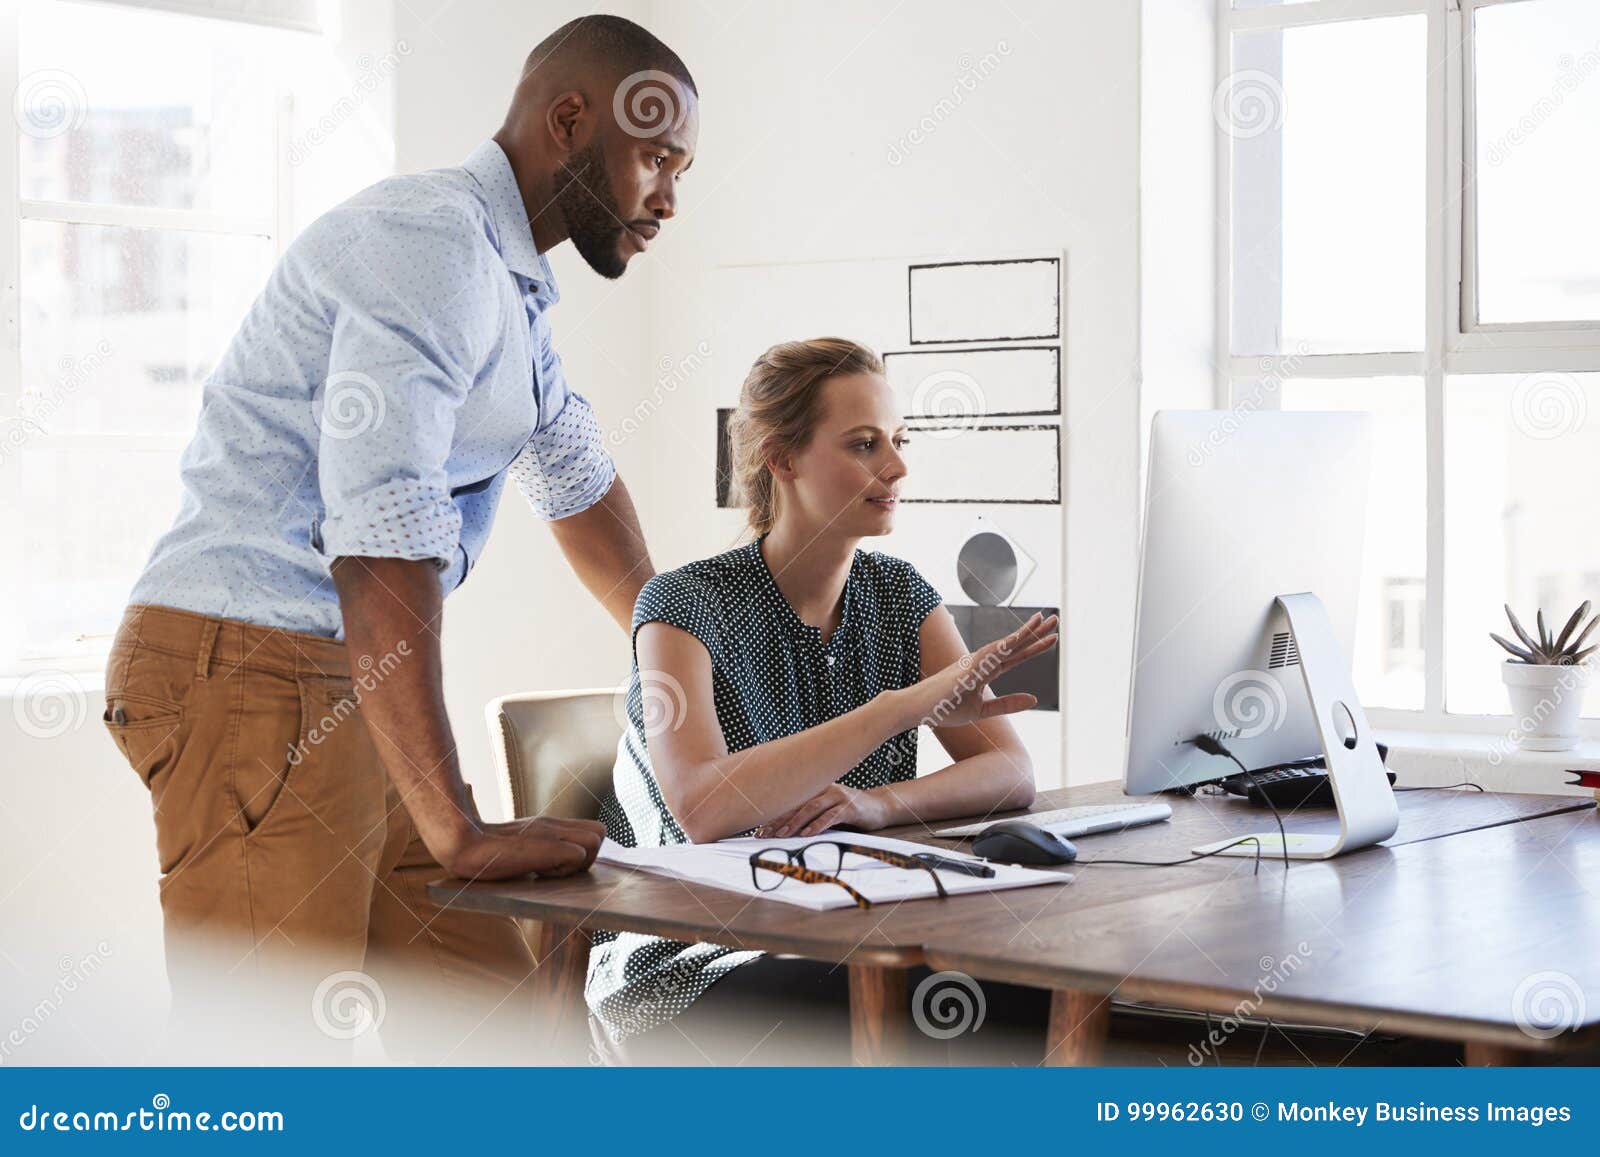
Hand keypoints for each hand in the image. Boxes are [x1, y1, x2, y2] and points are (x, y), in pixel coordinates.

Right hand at [441, 815, 605, 880]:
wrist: (465, 846)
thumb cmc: (488, 853)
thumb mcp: (521, 845)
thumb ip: (541, 848)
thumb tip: (556, 858)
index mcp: (551, 825)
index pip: (595, 830)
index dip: (585, 851)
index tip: (560, 864)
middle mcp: (555, 824)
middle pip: (600, 834)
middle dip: (586, 857)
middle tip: (554, 867)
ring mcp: (551, 832)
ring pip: (594, 844)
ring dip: (574, 864)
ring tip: (542, 868)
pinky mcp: (548, 845)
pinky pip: (578, 857)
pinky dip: (563, 869)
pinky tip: (538, 871)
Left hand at [759, 784, 889, 838]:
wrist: (880, 806)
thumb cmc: (849, 811)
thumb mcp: (827, 811)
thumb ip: (810, 816)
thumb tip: (784, 832)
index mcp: (815, 788)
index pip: (789, 801)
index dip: (772, 815)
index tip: (758, 830)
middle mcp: (824, 789)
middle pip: (796, 803)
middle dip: (777, 820)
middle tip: (763, 834)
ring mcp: (837, 796)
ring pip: (811, 808)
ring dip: (794, 823)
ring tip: (780, 835)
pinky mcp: (850, 807)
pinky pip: (831, 816)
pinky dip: (818, 825)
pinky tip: (807, 834)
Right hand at [901, 612, 1058, 728]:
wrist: (918, 709)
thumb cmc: (945, 708)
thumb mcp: (982, 710)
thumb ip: (1008, 704)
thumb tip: (1034, 699)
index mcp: (986, 670)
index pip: (1016, 656)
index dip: (1035, 646)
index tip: (1053, 637)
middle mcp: (982, 661)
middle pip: (1015, 645)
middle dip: (1036, 632)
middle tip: (1056, 619)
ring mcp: (974, 662)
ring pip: (1005, 644)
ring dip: (1024, 633)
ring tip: (1043, 621)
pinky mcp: (966, 668)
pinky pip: (989, 655)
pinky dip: (1005, 645)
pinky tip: (1019, 638)